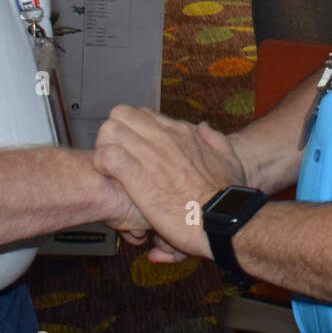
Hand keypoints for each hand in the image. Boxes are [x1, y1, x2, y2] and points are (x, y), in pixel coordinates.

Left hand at [95, 108, 246, 261]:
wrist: (223, 218)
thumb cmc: (227, 194)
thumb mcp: (229, 157)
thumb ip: (214, 139)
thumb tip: (203, 127)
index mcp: (182, 132)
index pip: (144, 114)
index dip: (133, 129)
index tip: (133, 146)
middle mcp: (163, 137)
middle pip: (121, 114)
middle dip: (113, 132)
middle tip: (114, 153)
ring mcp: (149, 154)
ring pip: (110, 130)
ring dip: (104, 147)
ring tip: (109, 167)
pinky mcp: (137, 176)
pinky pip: (106, 156)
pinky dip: (102, 165)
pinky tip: (110, 179)